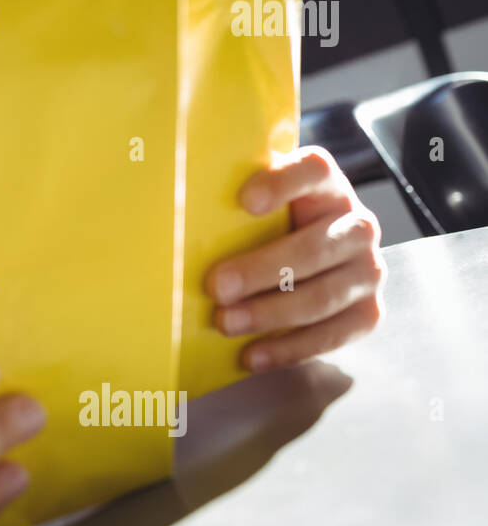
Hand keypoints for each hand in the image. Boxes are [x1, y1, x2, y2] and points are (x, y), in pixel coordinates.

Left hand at [205, 146, 385, 372]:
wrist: (306, 263)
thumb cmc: (264, 229)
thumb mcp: (250, 204)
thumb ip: (224, 195)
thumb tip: (157, 202)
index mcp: (325, 185)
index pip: (314, 171)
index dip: (283, 183)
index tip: (244, 201)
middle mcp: (356, 224)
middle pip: (314, 247)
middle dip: (262, 270)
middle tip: (216, 286)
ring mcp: (367, 269)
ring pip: (323, 295)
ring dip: (270, 314)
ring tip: (225, 323)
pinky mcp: (368, 311)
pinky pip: (335, 334)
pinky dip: (290, 348)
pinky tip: (252, 355)